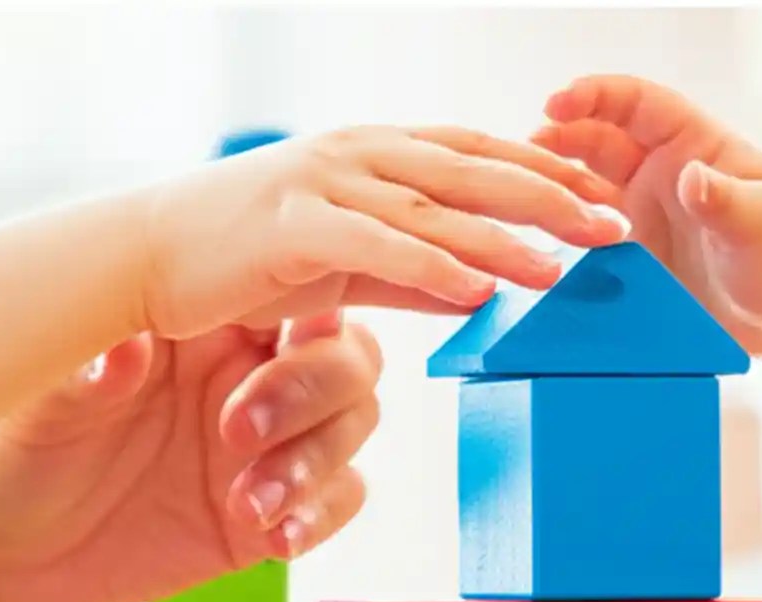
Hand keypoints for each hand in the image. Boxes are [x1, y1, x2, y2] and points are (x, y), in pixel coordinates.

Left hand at [0, 312, 379, 601]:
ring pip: (354, 424)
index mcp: (208, 326)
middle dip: (311, 390)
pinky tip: (275, 537)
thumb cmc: (23, 454)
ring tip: (250, 501)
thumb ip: (90, 375)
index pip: (297, 292)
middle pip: (347, 359)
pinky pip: (341, 499)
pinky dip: (321, 514)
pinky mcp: (271, 513)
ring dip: (315, 460)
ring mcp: (268, 446)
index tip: (284, 336)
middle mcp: (249, 377)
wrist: (8, 556)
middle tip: (236, 428)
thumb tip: (128, 348)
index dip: (314, 305)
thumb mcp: (43, 405)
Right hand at [142, 125, 629, 338]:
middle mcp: (358, 154)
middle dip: (549, 197)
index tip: (600, 198)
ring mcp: (326, 183)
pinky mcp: (294, 226)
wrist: (148, 253)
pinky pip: (377, 245)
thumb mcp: (341, 253)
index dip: (542, 171)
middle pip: (473, 171)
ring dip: (506, 236)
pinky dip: (432, 265)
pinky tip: (480, 289)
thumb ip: (409, 263)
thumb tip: (476, 285)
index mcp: (374, 152)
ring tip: (567, 265)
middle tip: (613, 227)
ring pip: (435, 207)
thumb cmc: (244, 253)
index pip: (476, 153)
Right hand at [532, 75, 761, 357]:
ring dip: (549, 192)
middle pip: (594, 142)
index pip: (636, 103)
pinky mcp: (629, 262)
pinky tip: (534, 255)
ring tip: (519, 205)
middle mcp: (659, 175)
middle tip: (522, 159)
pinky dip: (558, 244)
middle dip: (556, 142)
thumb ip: (727, 200)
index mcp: (693, 146)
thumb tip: (690, 176)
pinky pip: (584, 244)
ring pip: (580, 191)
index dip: (594, 96)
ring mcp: (640, 218)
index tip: (556, 103)